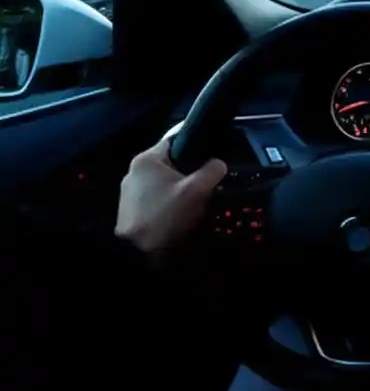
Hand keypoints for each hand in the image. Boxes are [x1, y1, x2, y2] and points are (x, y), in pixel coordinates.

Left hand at [116, 137, 227, 253]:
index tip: (212, 156)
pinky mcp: (130, 207)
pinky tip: (179, 215)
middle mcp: (134, 170)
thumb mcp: (196, 191)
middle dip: (191, 172)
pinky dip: (169, 202)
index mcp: (146, 159)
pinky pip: (156, 196)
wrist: (137, 252)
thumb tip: (219, 163)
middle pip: (172, 162)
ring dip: (181, 189)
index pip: (176, 138)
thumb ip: (212, 171)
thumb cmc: (165, 215)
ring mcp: (129, 190)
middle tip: (206, 185)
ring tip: (195, 203)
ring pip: (165, 181)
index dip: (197, 144)